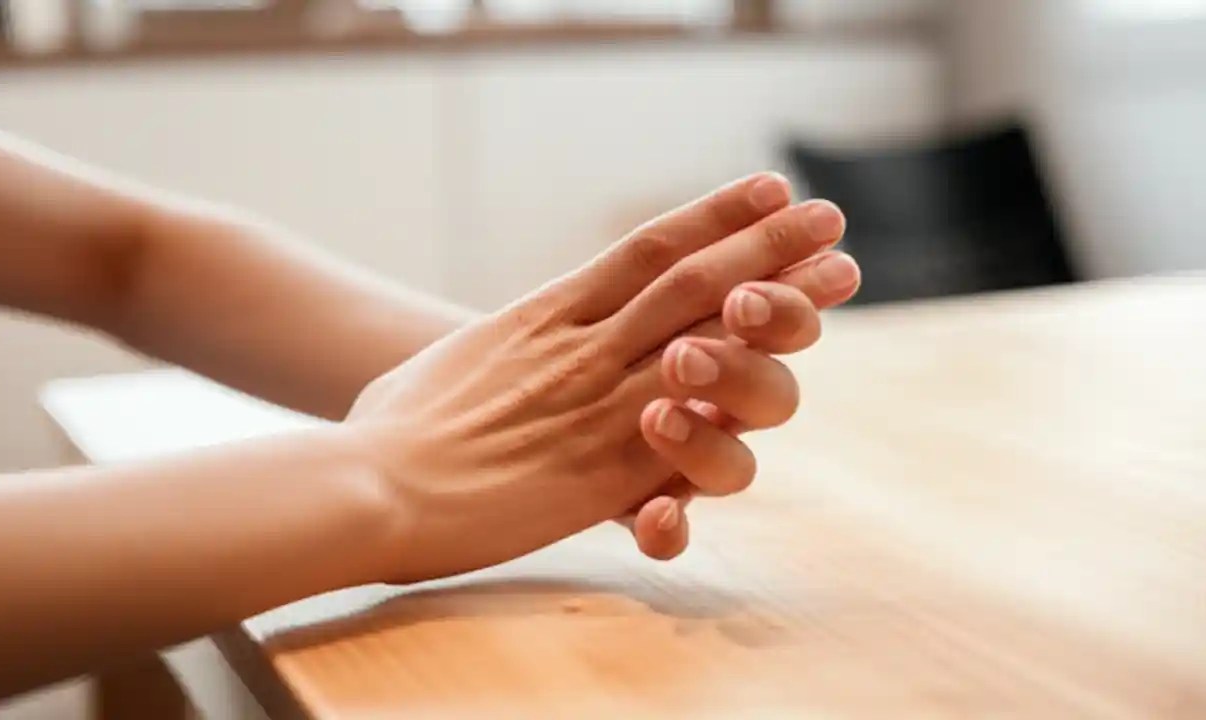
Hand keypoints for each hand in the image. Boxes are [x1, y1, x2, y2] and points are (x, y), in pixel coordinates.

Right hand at [342, 174, 848, 583]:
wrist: (366, 484)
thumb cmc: (382, 431)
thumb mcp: (435, 368)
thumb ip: (479, 354)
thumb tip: (475, 355)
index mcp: (542, 314)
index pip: (646, 248)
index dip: (714, 214)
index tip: (767, 188)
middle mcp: (582, 345)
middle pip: (694, 280)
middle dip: (769, 244)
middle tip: (829, 218)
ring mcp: (598, 402)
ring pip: (706, 333)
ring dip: (780, 299)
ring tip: (839, 270)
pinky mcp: (606, 469)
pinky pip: (693, 433)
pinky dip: (743, 396)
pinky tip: (788, 374)